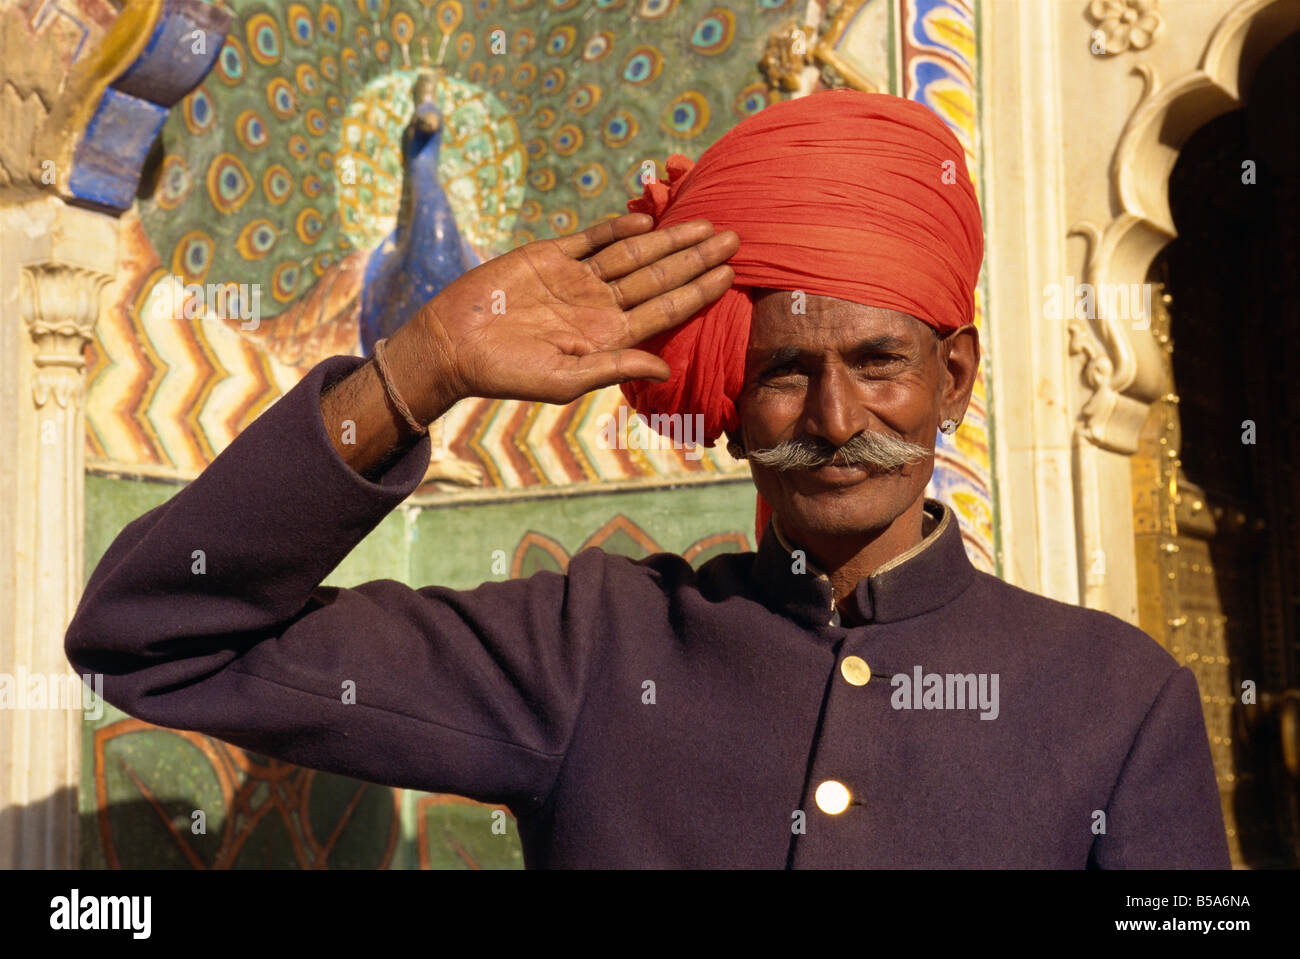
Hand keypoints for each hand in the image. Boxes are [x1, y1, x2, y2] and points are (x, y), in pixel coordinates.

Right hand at [416, 213, 737, 408]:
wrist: (452, 345)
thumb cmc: (505, 373)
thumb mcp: (563, 380)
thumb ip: (615, 369)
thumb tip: (665, 368)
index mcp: (608, 337)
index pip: (664, 311)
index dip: (698, 292)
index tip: (730, 275)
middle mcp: (599, 306)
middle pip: (659, 277)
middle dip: (696, 258)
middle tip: (737, 238)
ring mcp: (577, 280)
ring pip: (633, 254)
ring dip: (669, 239)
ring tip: (706, 224)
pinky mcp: (549, 258)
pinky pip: (592, 239)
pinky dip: (618, 227)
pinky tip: (648, 217)